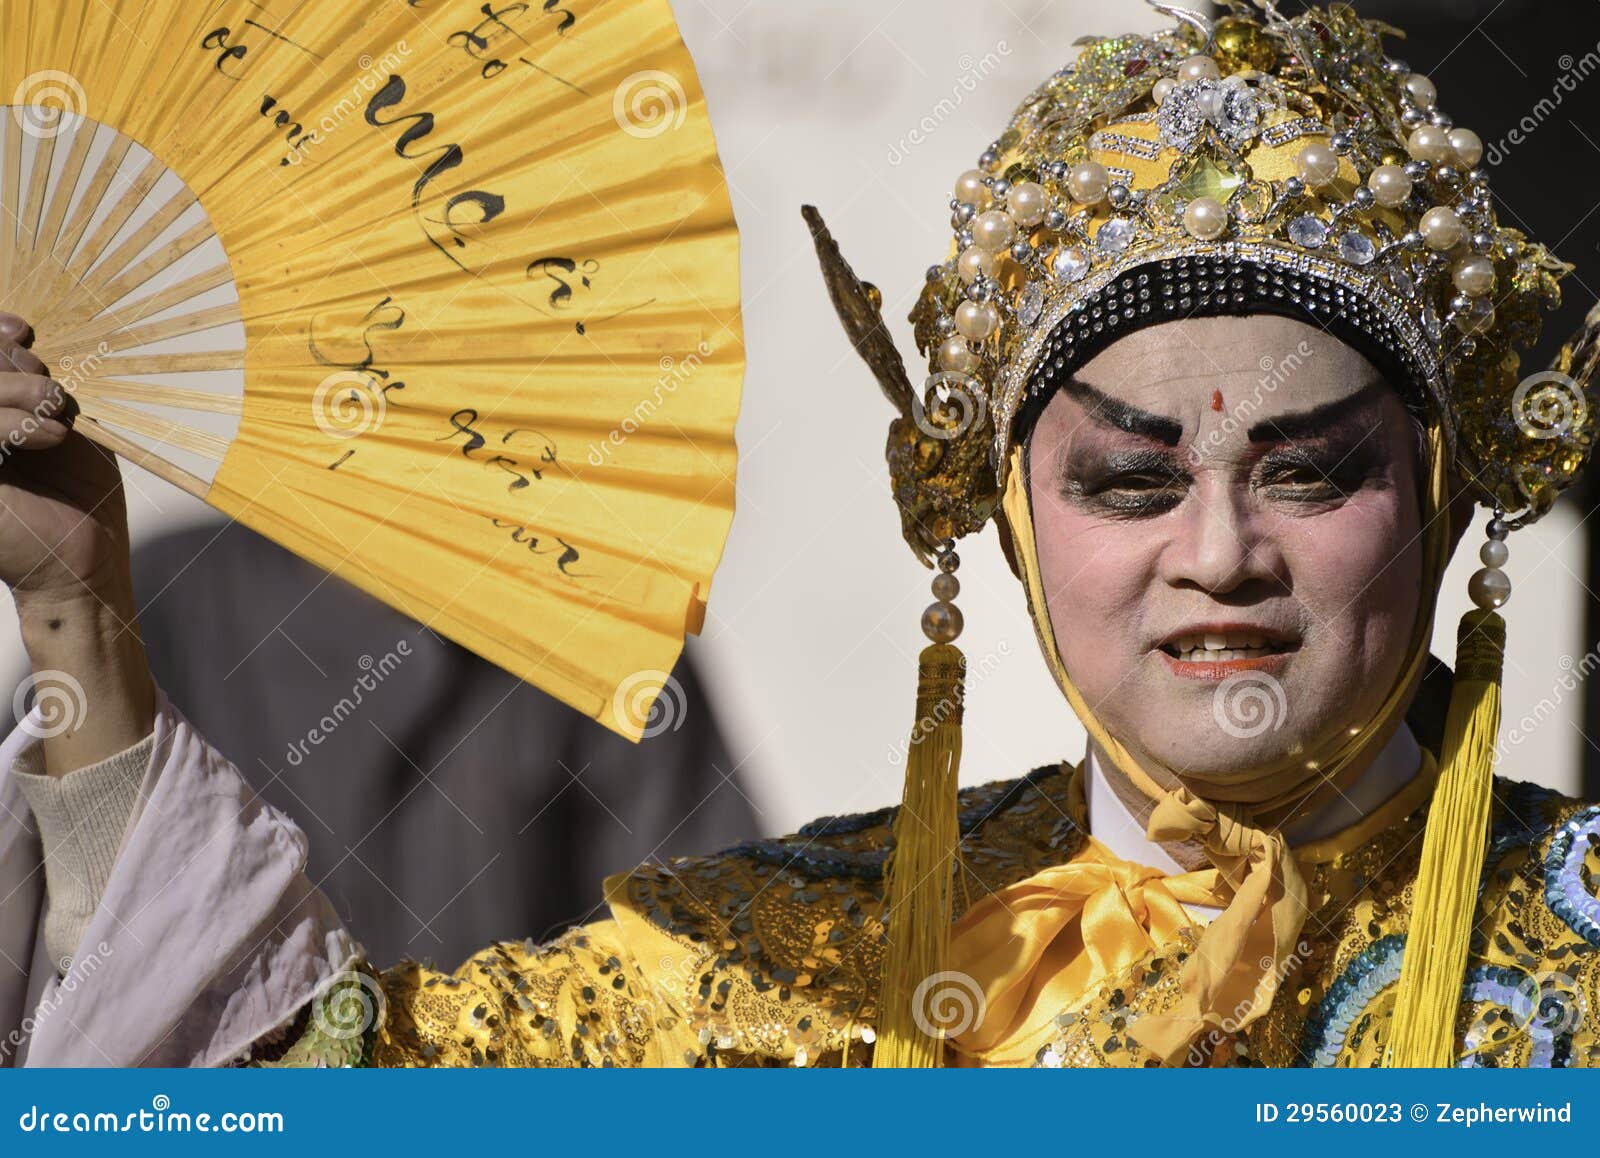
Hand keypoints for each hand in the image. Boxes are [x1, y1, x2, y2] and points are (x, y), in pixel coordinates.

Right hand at [0, 311, 153, 774]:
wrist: (83, 564)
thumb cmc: (81, 499)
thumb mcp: (72, 429)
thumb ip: (47, 388)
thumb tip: (24, 338)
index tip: (25, 332)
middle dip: (8, 366)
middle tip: (47, 386)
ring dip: (12, 393)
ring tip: (54, 416)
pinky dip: (6, 423)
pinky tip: (47, 437)